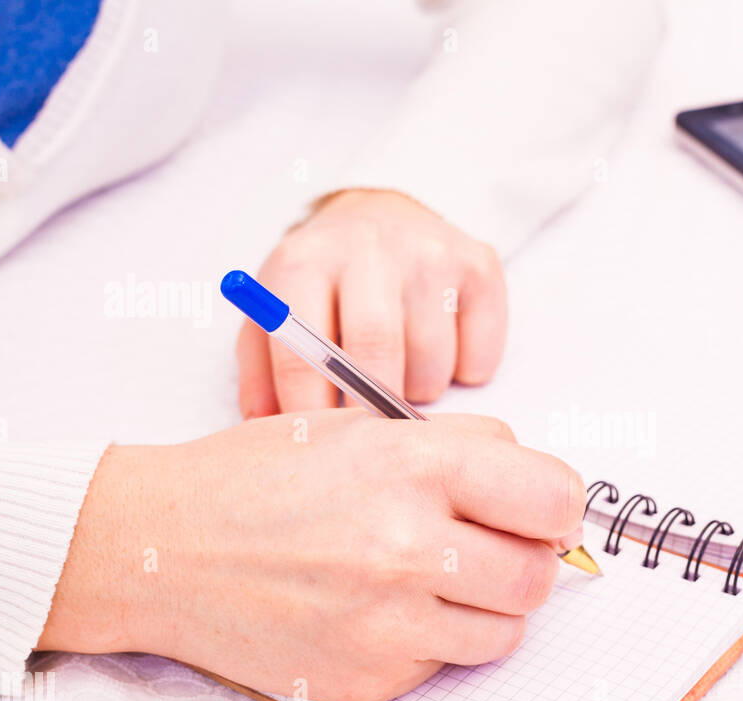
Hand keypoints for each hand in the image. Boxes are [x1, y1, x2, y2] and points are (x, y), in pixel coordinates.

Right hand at [40, 411, 585, 700]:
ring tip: (432, 578)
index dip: (556, 506)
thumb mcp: (360, 426)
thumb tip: (536, 485)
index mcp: (414, 466)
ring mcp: (388, 618)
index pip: (554, 499)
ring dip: (486, 606)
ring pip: (507, 630)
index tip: (541, 511)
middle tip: (486, 546)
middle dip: (524, 560)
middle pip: (538, 575)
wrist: (162, 546)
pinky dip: (434, 639)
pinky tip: (384, 608)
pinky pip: (447, 663)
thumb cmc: (257, 478)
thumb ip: (458, 447)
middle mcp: (407, 544)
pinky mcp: (368, 674)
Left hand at [236, 189, 506, 415]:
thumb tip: (267, 427)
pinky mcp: (480, 264)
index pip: (304, 350)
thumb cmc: (322, 285)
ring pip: (433, 361)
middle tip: (373, 429)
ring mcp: (429, 252)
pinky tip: (444, 352)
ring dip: (421, 389)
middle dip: (374, 405)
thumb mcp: (274, 316)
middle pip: (377, 349)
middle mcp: (368, 248)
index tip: (322, 442)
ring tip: (405, 374)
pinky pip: (479, 354)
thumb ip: (263, 373)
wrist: (375, 215)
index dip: (311, 408)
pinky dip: (465, 372)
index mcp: (305, 262)